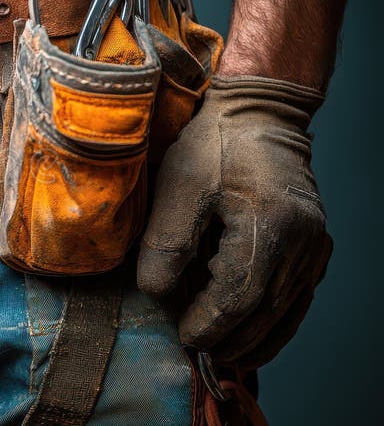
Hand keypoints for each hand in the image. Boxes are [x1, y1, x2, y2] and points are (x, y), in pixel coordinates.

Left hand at [137, 75, 331, 367]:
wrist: (258, 117)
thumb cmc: (214, 147)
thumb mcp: (178, 187)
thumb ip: (166, 243)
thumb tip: (157, 293)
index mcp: (270, 224)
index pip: (240, 295)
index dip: (211, 323)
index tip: (184, 336)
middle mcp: (303, 241)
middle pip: (266, 310)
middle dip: (230, 338)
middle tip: (198, 352)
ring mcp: (315, 245)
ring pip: (287, 310)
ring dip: (256, 339)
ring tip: (223, 355)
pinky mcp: (315, 247)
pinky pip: (299, 297)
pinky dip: (276, 322)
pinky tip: (253, 336)